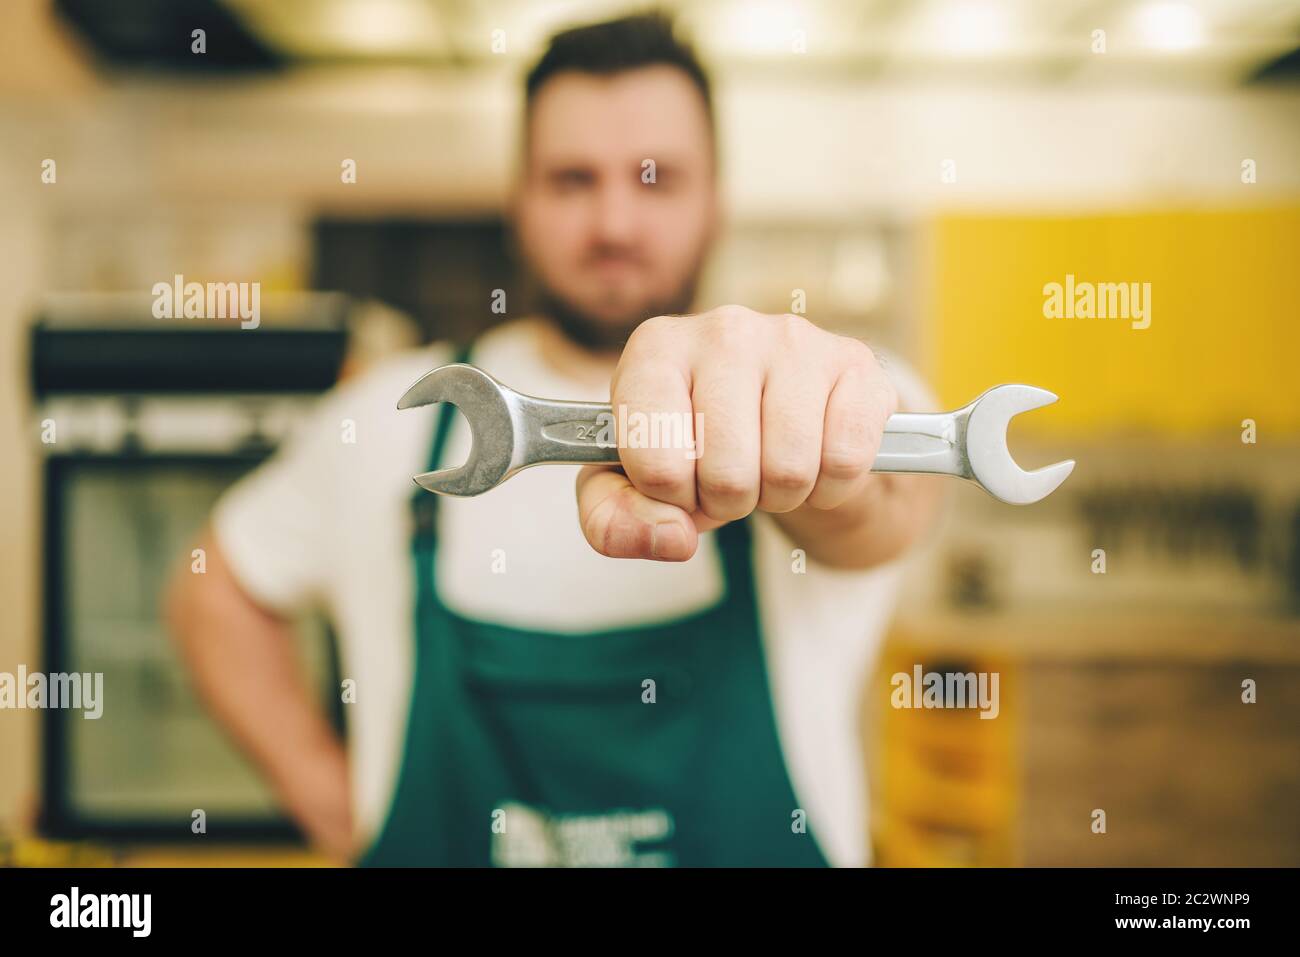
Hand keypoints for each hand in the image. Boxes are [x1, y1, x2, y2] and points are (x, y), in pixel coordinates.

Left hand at [576, 305, 897, 561]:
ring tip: (768, 469)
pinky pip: (846, 460)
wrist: (777, 416)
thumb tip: (673, 537)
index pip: (656, 462)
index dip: (671, 497)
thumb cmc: (692, 446)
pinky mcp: (856, 361)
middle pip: (728, 473)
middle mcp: (723, 329)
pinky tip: (814, 459)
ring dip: (781, 496)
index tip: (679, 481)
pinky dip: (831, 486)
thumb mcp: (631, 481)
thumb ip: (614, 519)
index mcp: (655, 350)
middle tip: (731, 480)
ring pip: (790, 470)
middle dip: (730, 502)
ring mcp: (793, 339)